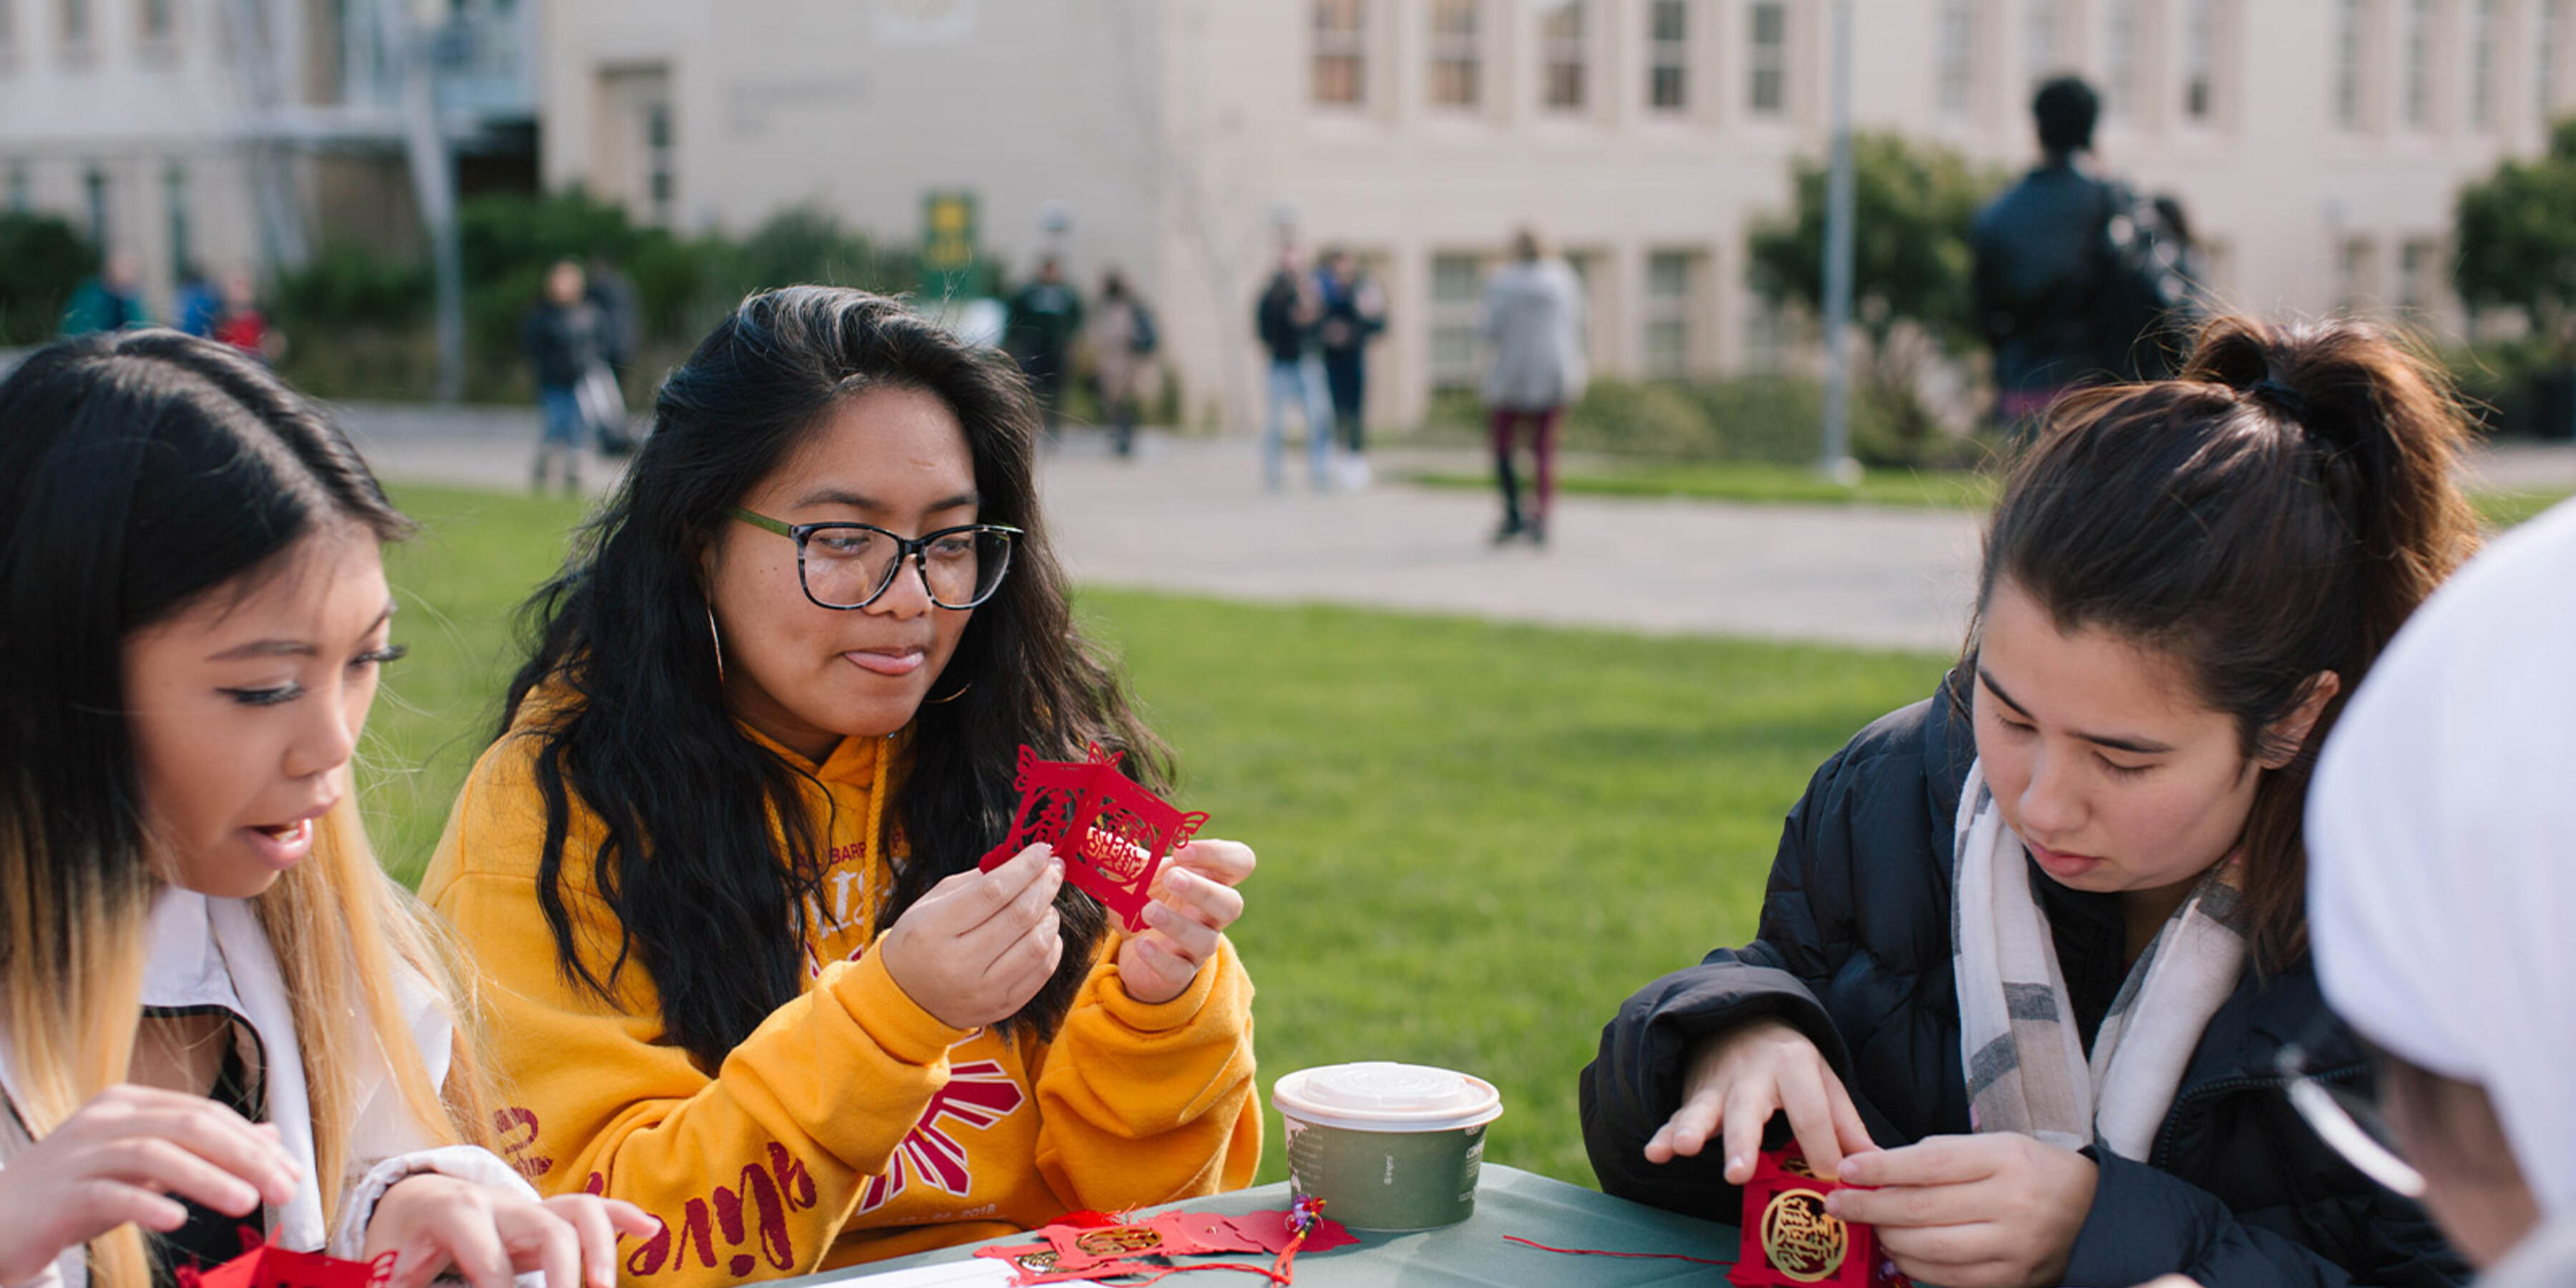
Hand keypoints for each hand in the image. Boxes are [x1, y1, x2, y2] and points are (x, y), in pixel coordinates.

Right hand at [0, 1084, 300, 1285]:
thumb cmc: (75, 1192)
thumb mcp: (144, 1165)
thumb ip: (201, 1148)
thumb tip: (268, 1137)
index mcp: (129, 1104)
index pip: (205, 1113)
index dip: (253, 1141)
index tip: (290, 1170)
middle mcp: (105, 1120)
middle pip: (188, 1126)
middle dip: (244, 1156)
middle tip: (282, 1187)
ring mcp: (79, 1155)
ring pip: (154, 1154)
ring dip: (206, 1178)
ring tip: (245, 1202)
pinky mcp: (59, 1194)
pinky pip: (108, 1193)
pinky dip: (146, 1204)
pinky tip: (176, 1221)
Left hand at [362, 1176, 654, 1287]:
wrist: (409, 1199)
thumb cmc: (397, 1244)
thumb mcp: (382, 1270)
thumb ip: (392, 1285)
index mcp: (454, 1212)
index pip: (489, 1256)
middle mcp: (499, 1202)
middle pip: (548, 1229)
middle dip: (565, 1274)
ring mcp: (528, 1204)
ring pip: (580, 1209)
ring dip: (602, 1250)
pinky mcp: (546, 1212)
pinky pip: (592, 1207)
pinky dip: (622, 1218)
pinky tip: (650, 1233)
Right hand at [877, 843, 1065, 1029]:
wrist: (905, 999)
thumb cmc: (920, 941)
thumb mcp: (932, 903)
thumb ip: (976, 881)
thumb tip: (1022, 863)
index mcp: (934, 929)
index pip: (993, 891)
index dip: (1025, 867)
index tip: (1042, 850)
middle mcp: (959, 963)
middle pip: (1020, 915)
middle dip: (1045, 885)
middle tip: (1055, 868)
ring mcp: (982, 989)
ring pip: (1037, 944)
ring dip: (1050, 915)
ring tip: (1046, 902)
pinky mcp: (1001, 1007)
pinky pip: (1042, 972)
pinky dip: (1052, 945)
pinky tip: (1045, 930)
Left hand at [1117, 839, 1253, 1005]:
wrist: (1135, 948)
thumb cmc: (1146, 900)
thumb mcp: (1134, 875)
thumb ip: (1119, 854)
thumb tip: (1089, 833)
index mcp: (1210, 879)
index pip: (1239, 861)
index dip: (1219, 853)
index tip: (1182, 849)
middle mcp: (1212, 914)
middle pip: (1232, 903)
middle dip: (1202, 890)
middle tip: (1171, 877)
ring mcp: (1199, 946)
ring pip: (1206, 940)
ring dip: (1178, 923)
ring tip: (1148, 911)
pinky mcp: (1180, 973)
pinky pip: (1179, 970)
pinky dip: (1160, 957)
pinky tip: (1141, 944)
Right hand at [1640, 1018, 1874, 1183]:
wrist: (1741, 1021)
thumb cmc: (1790, 1063)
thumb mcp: (1824, 1081)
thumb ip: (1846, 1124)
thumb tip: (1875, 1167)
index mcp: (1794, 1064)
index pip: (1811, 1115)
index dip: (1823, 1152)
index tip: (1833, 1182)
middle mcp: (1752, 1072)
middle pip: (1749, 1110)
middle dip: (1743, 1142)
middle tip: (1739, 1174)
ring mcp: (1718, 1084)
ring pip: (1704, 1109)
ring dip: (1693, 1129)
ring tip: (1685, 1148)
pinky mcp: (1693, 1096)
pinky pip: (1676, 1116)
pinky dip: (1664, 1135)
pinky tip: (1655, 1152)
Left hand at [1829, 1133, 2097, 1287]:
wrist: (2090, 1211)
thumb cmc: (2028, 1171)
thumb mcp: (1993, 1146)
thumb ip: (1939, 1156)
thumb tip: (1876, 1169)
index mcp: (2004, 1159)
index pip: (1930, 1164)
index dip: (1881, 1168)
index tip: (1846, 1169)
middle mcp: (2011, 1204)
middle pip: (1923, 1208)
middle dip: (1870, 1207)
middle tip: (1838, 1203)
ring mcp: (2013, 1246)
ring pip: (1932, 1247)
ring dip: (1888, 1237)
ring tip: (1869, 1226)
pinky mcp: (2012, 1278)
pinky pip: (1950, 1277)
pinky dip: (1914, 1266)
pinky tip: (1897, 1251)